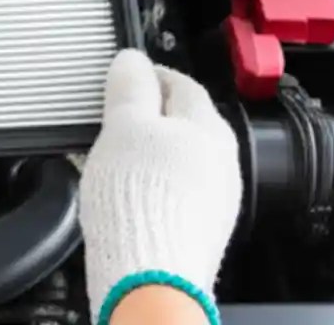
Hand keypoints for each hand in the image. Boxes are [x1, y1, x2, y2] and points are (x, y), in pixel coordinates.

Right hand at [79, 50, 241, 321]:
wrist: (149, 272)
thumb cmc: (141, 198)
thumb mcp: (124, 126)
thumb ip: (129, 89)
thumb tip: (132, 60)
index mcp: (209, 126)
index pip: (181, 83)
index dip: (149, 76)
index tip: (124, 79)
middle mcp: (221, 160)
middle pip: (183, 123)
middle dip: (148, 117)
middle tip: (111, 119)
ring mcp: (214, 197)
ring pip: (178, 159)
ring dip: (148, 153)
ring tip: (112, 159)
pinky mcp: (200, 227)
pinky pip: (175, 192)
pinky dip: (151, 184)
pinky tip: (126, 193)